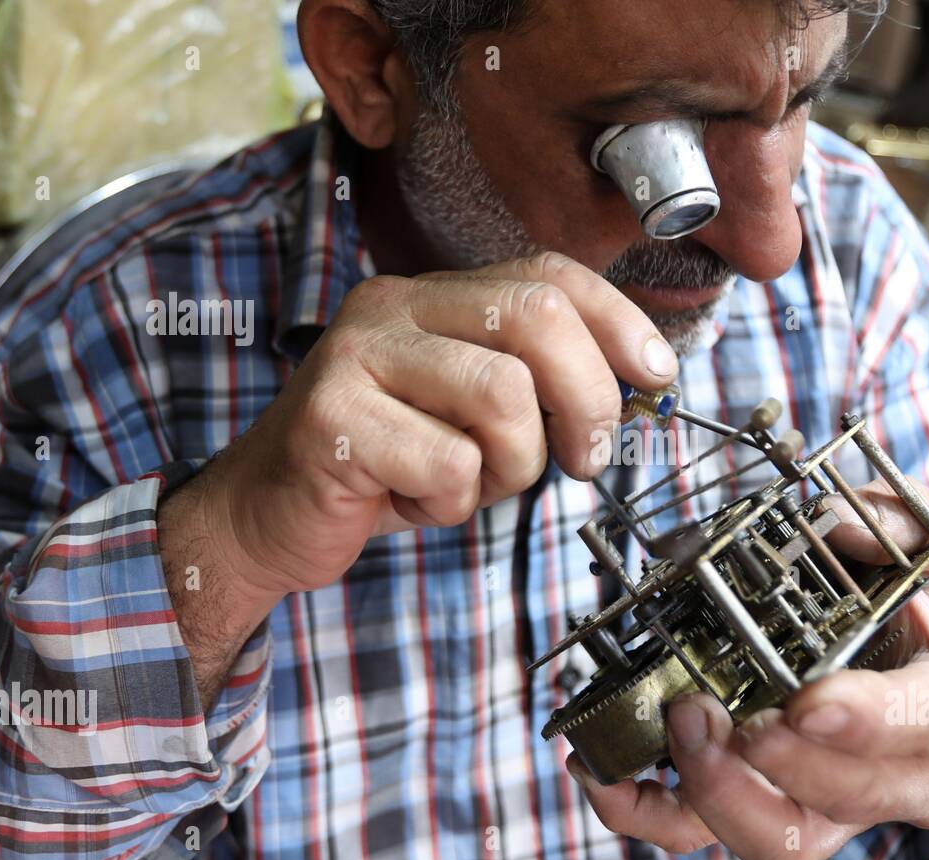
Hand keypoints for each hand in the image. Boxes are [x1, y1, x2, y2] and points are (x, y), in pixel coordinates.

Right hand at [194, 251, 677, 597]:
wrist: (270, 514)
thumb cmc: (388, 465)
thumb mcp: (477, 417)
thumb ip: (541, 388)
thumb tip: (639, 386)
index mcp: (436, 295)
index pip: (549, 274)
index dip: (619, 322)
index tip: (659, 375)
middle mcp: (395, 305)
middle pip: (536, 316)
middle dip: (588, 396)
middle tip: (587, 458)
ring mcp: (357, 355)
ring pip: (503, 395)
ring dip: (512, 465)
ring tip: (468, 482)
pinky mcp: (331, 417)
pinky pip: (449, 465)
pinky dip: (450, 505)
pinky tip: (411, 501)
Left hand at [567, 479, 928, 859]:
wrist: (912, 660)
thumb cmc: (924, 606)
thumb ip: (911, 518)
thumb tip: (835, 520)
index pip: (925, 727)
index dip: (867, 723)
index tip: (807, 702)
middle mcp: (908, 779)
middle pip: (844, 797)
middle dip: (770, 760)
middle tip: (707, 708)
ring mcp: (837, 808)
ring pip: (781, 840)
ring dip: (713, 793)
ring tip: (673, 723)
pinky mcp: (772, 812)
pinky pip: (706, 837)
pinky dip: (647, 813)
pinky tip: (606, 773)